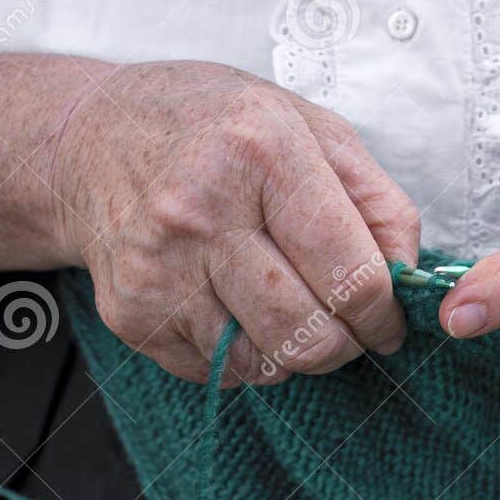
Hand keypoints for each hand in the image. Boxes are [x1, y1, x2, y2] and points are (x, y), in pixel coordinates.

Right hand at [51, 60, 418, 383]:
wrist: (91, 139)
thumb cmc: (214, 129)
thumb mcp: (311, 128)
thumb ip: (377, 200)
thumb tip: (408, 276)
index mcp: (261, 152)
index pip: (351, 275)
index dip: (384, 315)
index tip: (387, 320)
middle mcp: (203, 210)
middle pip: (309, 334)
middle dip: (345, 344)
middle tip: (346, 325)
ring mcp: (159, 266)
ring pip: (265, 364)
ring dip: (294, 351)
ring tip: (288, 306)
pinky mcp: (130, 311)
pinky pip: (217, 371)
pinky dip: (244, 354)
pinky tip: (233, 305)